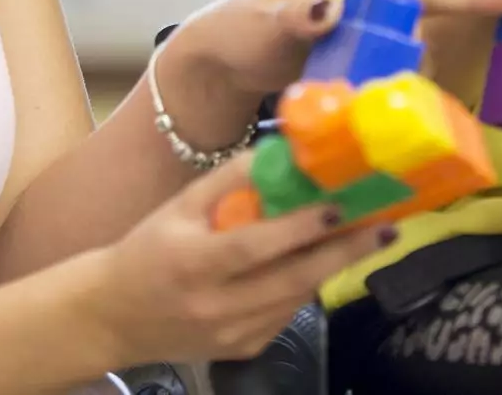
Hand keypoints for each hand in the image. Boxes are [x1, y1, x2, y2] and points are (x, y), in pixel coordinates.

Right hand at [81, 157, 400, 366]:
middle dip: (344, 252)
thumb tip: (283, 151)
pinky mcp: (243, 350)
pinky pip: (286, 314)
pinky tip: (321, 261)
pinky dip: (306, 285)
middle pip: (292, 279)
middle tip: (386, 227)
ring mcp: (232, 335)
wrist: (114, 316)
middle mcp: (215, 306)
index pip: (255, 246)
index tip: (340, 206)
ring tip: (368, 236)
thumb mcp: (178, 206)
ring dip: (333, 266)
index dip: (299, 228)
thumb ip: (229, 180)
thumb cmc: (147, 249)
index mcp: (193, 263)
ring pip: (296, 298)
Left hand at [162, 0, 501, 108]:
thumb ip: (295, 17)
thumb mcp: (262, 23)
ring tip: (375, 102)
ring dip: (400, 81)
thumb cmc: (236, 31)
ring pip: (404, 56)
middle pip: (418, 26)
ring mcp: (358, 33)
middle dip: (421, 56)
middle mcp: (360, 3)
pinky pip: (385, 74)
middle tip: (397, 84)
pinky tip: (378, 114)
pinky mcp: (352, 61)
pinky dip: (387, 93)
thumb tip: (329, 7)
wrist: (216, 61)